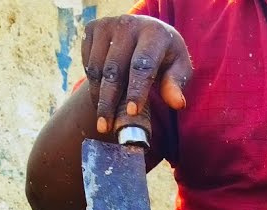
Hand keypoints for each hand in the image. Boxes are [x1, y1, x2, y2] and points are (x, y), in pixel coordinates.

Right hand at [82, 15, 192, 133]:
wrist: (145, 32)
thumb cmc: (166, 56)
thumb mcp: (178, 68)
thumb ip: (176, 85)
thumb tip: (178, 104)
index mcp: (154, 33)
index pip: (143, 65)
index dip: (136, 90)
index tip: (132, 112)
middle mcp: (128, 24)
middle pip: (115, 70)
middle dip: (110, 102)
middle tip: (106, 127)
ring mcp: (107, 25)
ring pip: (97, 69)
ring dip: (98, 97)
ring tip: (103, 120)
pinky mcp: (92, 28)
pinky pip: (87, 63)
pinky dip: (92, 83)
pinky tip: (101, 96)